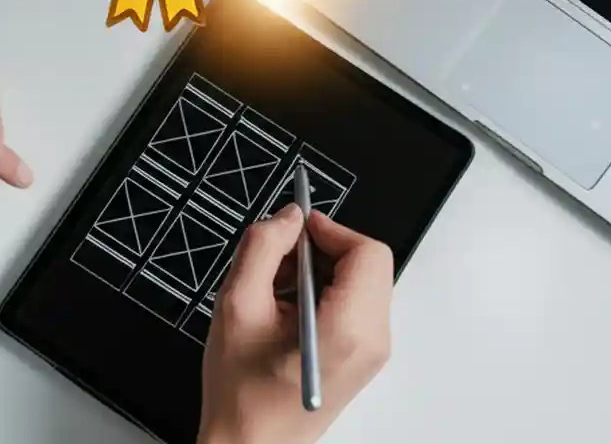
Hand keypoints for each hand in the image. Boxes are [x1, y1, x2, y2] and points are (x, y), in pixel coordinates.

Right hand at [198, 204, 393, 443]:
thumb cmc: (241, 393)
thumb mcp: (237, 306)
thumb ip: (262, 249)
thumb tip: (288, 218)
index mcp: (348, 329)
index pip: (366, 252)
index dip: (330, 230)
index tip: (296, 229)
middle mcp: (372, 342)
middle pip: (368, 265)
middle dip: (324, 251)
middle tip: (280, 261)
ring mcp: (372, 353)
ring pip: (363, 282)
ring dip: (323, 273)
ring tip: (278, 293)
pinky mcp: (364, 357)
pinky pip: (357, 305)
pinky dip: (327, 294)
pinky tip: (289, 312)